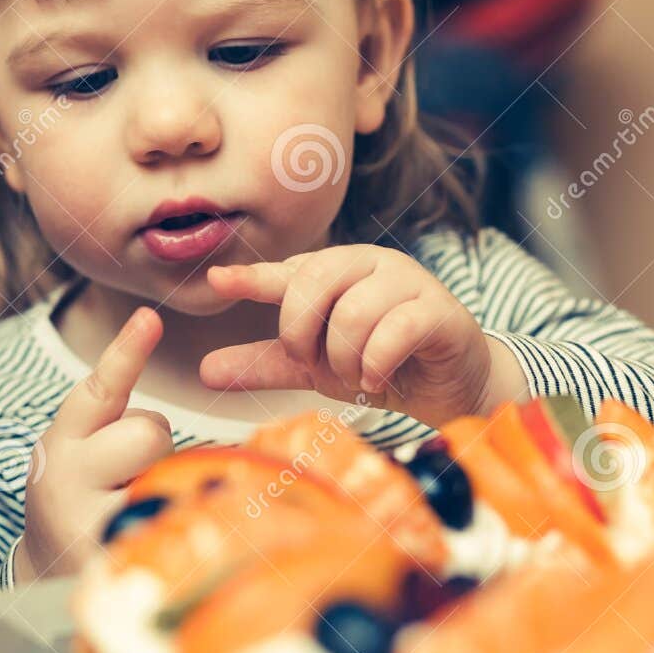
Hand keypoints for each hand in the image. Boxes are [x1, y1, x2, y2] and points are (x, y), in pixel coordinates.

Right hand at [17, 307, 173, 581]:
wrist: (54, 571)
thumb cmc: (82, 494)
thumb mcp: (78, 450)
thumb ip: (110, 419)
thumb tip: (154, 341)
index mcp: (59, 445)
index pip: (98, 390)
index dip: (126, 352)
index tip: (149, 319)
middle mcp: (68, 481)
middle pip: (150, 432)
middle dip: (154, 445)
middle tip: (128, 476)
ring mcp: (92, 525)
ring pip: (169, 470)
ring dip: (165, 480)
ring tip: (133, 507)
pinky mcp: (119, 560)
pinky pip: (180, 515)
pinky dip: (176, 516)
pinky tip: (147, 536)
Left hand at [201, 244, 526, 424]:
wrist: (448, 388)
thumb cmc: (379, 364)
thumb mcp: (314, 367)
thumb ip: (265, 364)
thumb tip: (205, 370)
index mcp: (336, 270)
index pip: (287, 271)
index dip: (252, 277)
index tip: (217, 280)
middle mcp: (369, 264)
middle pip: (313, 283)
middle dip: (301, 333)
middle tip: (312, 362)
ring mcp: (407, 281)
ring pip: (353, 312)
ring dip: (345, 359)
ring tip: (356, 377)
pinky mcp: (438, 309)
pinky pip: (394, 331)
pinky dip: (376, 365)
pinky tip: (378, 381)